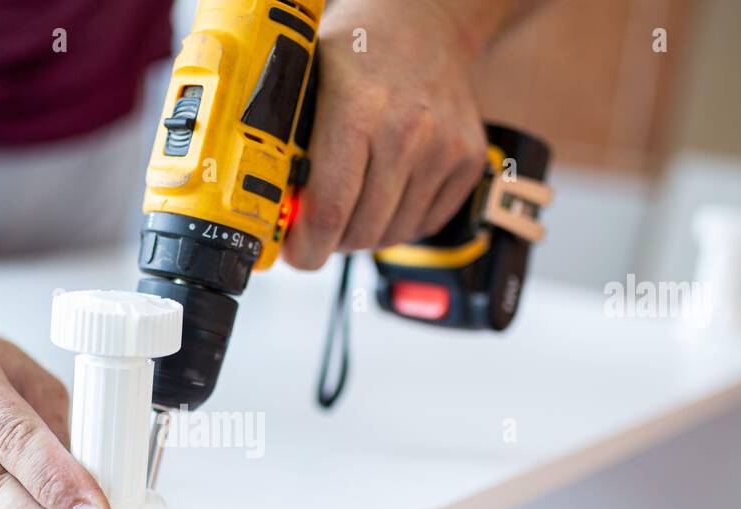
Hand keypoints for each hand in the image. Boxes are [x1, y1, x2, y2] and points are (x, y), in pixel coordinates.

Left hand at [284, 0, 488, 267]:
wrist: (426, 19)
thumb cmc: (358, 49)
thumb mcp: (307, 80)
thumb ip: (288, 144)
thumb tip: (272, 210)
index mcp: (357, 111)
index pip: (329, 212)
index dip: (307, 247)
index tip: (295, 253)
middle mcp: (407, 132)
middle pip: (360, 232)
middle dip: (331, 241)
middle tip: (318, 226)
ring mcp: (444, 148)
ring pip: (391, 235)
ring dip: (364, 233)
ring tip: (350, 205)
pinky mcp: (468, 160)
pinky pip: (423, 224)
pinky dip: (398, 222)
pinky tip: (383, 194)